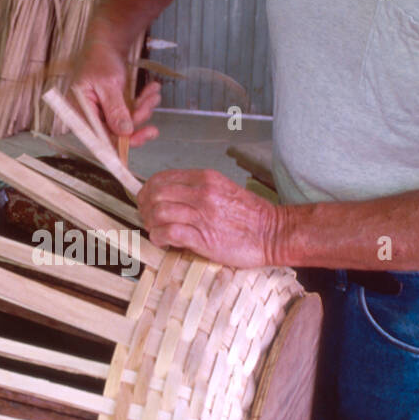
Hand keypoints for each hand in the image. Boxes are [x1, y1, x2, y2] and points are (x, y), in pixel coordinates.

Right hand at [70, 43, 160, 147]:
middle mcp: (90, 117)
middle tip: (150, 110)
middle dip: (136, 121)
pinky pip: (131, 114)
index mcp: (79, 113)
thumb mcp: (107, 83)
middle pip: (115, 133)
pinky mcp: (114, 109)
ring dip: (143, 109)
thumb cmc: (100, 59)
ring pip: (127, 123)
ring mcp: (103, 114)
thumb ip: (115, 109)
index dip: (119, 143)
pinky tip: (151, 91)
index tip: (139, 139)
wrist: (106, 44)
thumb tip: (124, 131)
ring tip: (153, 93)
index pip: (98, 137)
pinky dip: (143, 103)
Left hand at [138, 168, 281, 267]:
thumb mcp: (222, 190)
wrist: (274, 233)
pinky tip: (162, 241)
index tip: (146, 201)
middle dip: (144, 207)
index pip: (161, 178)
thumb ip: (197, 190)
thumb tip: (170, 197)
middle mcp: (202, 193)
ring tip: (155, 230)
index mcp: (205, 178)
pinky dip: (159, 237)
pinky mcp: (203, 237)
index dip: (147, 190)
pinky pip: (168, 233)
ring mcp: (202, 214)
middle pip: (155, 194)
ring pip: (158, 212)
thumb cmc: (250, 216)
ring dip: (150, 223)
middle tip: (147, 218)